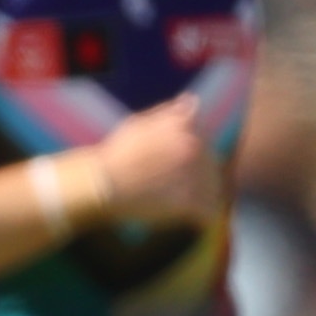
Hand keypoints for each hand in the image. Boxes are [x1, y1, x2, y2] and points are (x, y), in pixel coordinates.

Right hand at [83, 94, 222, 226]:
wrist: (100, 184)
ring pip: (214, 187)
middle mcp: (194, 149)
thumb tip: (193, 100)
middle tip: (176, 185)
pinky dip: (203, 214)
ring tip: (183, 201)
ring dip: (204, 194)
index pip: (205, 140)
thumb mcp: (139, 124)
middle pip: (212, 164)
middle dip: (200, 174)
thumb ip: (169, 113)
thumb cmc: (115, 154)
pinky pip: (209, 210)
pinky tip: (190, 216)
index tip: (178, 164)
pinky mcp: (189, 203)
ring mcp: (194, 176)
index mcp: (185, 128)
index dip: (194, 153)